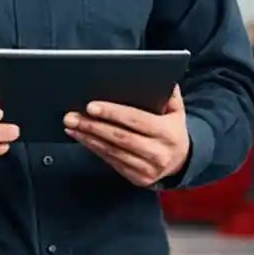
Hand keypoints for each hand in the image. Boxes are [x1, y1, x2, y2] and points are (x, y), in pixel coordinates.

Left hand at [63, 85, 189, 187]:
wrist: (182, 161)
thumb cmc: (172, 129)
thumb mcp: (176, 111)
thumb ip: (169, 94)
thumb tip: (160, 75)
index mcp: (168, 133)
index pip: (136, 120)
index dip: (112, 113)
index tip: (91, 106)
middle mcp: (159, 153)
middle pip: (119, 137)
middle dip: (92, 125)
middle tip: (71, 116)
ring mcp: (148, 169)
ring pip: (112, 151)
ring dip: (88, 138)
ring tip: (71, 125)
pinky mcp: (139, 179)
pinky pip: (112, 162)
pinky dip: (94, 148)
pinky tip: (82, 138)